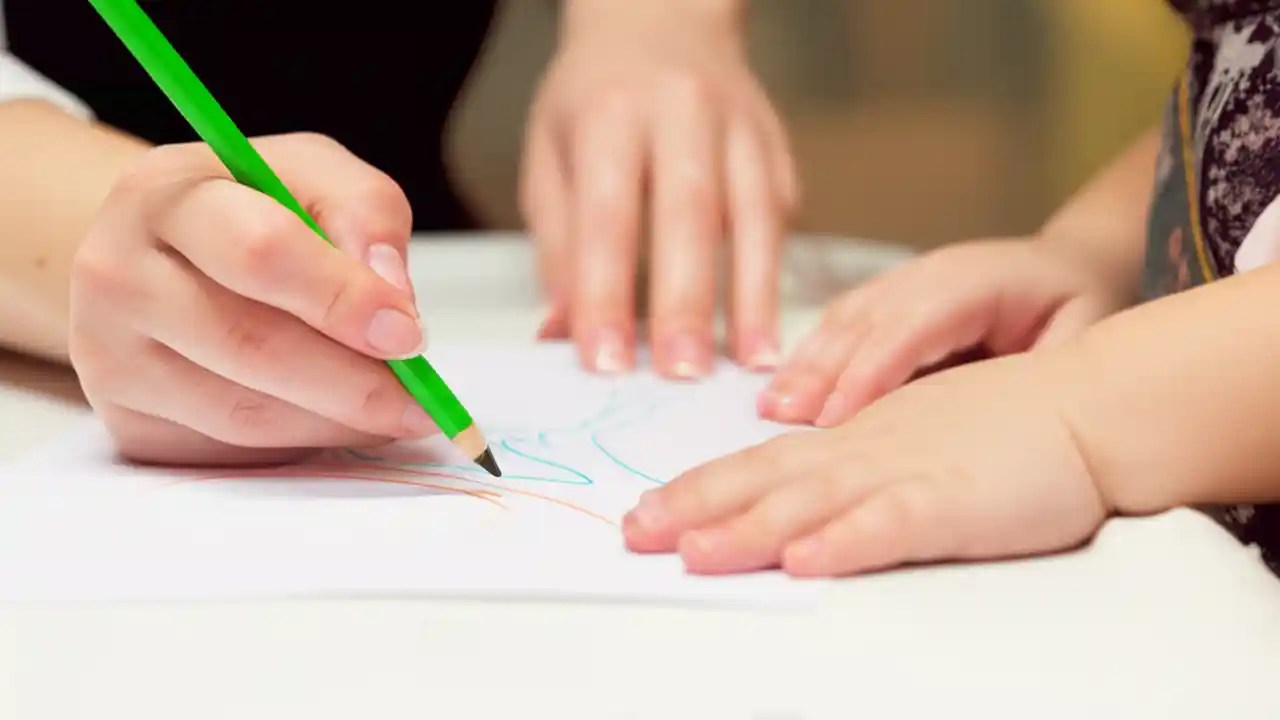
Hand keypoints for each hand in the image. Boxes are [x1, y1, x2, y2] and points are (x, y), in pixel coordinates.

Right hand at [69, 133, 433, 465]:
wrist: (160, 255)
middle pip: (251, 345)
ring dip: (338, 422)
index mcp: (167, 194)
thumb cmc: (250, 208)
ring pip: (245, 413)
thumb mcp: (314, 177)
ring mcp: (111, 357)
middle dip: (355, 382)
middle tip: (423, 403)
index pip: (260, 252)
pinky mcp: (130, 423)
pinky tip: (340, 420)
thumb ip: (366, 215)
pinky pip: (233, 450)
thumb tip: (395, 301)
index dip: (343, 299)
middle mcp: (119, 274)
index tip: (409, 335)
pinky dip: (304, 443)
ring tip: (397, 412)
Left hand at [521, 0, 797, 377]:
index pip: (608, 215)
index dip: (606, 292)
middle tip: (681, 375)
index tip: (606, 360)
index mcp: (611, 112)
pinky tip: (768, 330)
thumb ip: (558, 245)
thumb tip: (562, 333)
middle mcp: (683, 110)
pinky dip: (774, 277)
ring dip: (752, 299)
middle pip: (689, 214)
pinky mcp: (776, 147)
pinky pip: (779, 216)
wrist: (663, 20)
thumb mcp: (552, 154)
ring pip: (752, 217)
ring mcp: (741, 125)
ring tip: (749, 367)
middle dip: (687, 302)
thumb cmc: (596, 100)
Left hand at [622, 351, 1108, 576]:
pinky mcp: (954, 499)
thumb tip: (802, 503)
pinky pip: (892, 522)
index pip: (761, 463)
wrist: (1083, 403)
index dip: (700, 488)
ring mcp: (906, 471)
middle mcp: (864, 449)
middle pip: (766, 479)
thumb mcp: (912, 439)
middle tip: (634, 534)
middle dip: (696, 507)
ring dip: (750, 527)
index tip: (646, 511)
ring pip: (812, 500)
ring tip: (694, 555)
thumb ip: (859, 466)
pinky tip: (806, 561)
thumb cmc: (1001, 424)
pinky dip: (846, 541)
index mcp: (852, 437)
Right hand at [760, 236, 1128, 426]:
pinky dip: (810, 357)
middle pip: (863, 320)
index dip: (870, 371)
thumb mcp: (1083, 335)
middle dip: (820, 370)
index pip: (912, 327)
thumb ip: (1039, 370)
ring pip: (843, 319)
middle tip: (780, 416)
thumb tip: (995, 415)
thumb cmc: (1079, 304)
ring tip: (770, 409)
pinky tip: (783, 389)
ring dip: (804, 364)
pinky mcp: (888, 295)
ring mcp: (903, 278)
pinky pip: (841, 323)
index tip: (835, 418)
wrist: (1070, 262)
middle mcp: (930, 272)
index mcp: (976, 281)